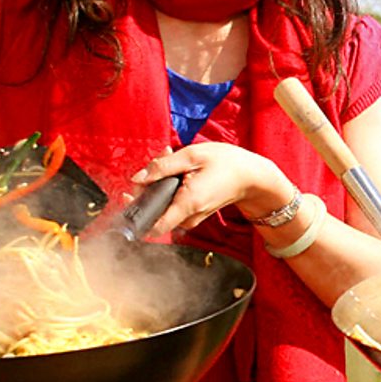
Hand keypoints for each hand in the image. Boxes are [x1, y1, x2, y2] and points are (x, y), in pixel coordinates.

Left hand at [129, 143, 289, 237]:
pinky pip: (173, 205)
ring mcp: (192, 217)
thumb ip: (163, 166)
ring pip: (163, 207)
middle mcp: (188, 216)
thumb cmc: (227, 163)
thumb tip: (137, 178)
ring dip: (159, 185)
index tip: (127, 197)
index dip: (135, 216)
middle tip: (156, 163)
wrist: (253, 176)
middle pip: (153, 212)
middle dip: (147, 187)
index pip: (153, 226)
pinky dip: (170, 188)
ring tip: (170, 158)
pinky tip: (179, 168)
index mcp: (187, 203)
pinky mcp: (194, 213)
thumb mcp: (193, 155)